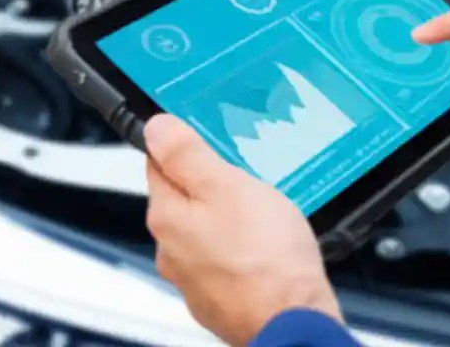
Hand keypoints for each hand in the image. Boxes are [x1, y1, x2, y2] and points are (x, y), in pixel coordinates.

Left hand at [143, 114, 341, 345]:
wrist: (293, 321)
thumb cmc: (266, 258)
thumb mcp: (228, 186)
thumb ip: (187, 155)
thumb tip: (156, 128)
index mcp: (166, 215)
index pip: (157, 163)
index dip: (183, 145)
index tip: (207, 139)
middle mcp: (171, 250)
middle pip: (183, 199)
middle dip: (211, 184)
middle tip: (246, 175)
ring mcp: (194, 279)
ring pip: (206, 231)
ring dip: (228, 219)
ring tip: (263, 213)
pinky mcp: (218, 298)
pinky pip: (224, 261)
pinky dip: (240, 251)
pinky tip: (266, 248)